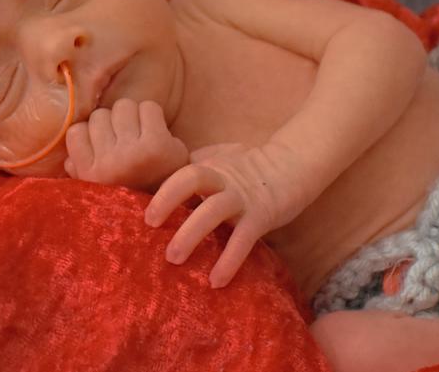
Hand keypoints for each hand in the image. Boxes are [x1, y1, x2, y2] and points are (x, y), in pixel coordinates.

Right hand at [64, 99, 188, 191]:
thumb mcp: (99, 188)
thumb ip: (80, 170)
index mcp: (89, 175)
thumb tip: (68, 157)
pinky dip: (153, 115)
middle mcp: (106, 165)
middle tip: (128, 138)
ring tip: (141, 133)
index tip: (105, 144)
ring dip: (133, 115)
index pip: (75, 132)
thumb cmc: (135, 191)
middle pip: (100, 115)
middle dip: (114, 122)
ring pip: (123, 106)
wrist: (177, 206)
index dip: (91, 133)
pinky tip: (157, 132)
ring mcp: (131, 154)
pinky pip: (148, 107)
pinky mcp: (156, 145)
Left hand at [144, 141, 314, 288]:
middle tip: (149, 225)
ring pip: (212, 210)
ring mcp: (243, 196)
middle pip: (191, 179)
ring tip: (174, 258)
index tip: (143, 212)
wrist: (295, 164)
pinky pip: (242, 239)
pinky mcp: (261, 215)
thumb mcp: (225, 157)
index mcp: (212, 165)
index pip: (181, 171)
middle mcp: (224, 178)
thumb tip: (168, 179)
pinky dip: (229, 260)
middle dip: (167, 199)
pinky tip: (216, 281)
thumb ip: (200, 164)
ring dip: (190, 233)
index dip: (161, 189)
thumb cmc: (254, 164)